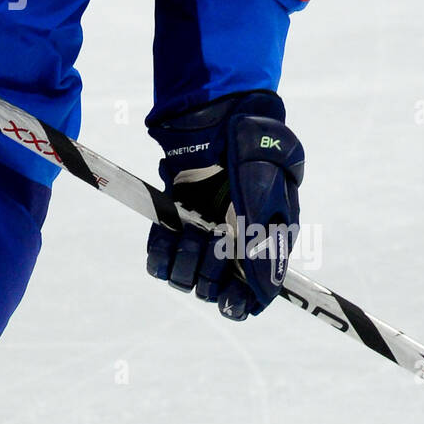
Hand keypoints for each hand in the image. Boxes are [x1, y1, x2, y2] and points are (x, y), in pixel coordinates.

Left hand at [145, 90, 303, 319]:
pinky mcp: (175, 225)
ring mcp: (202, 237)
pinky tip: (168, 230)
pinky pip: (159, 260)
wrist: (221, 119)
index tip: (226, 292)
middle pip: (212, 292)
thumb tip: (264, 293)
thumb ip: (263, 243)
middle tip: (212, 238)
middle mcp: (232, 249)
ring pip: (183, 280)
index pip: (248, 301)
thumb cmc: (256, 153)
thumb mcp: (265, 196)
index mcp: (264, 248)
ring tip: (191, 228)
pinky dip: (160, 250)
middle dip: (208, 271)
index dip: (235, 303)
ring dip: (183, 259)